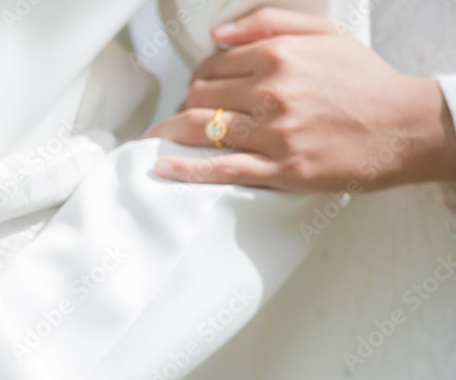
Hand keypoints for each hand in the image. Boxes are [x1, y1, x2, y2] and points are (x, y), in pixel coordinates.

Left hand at [145, 8, 455, 190]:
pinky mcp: (281, 169)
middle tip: (182, 115)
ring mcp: (275, 133)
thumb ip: (268, 25)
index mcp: (279, 56)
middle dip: (185, 106)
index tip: (199, 89)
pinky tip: (163, 167)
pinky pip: (223, 169)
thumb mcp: (325, 34)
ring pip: (204, 130)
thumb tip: (218, 35)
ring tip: (159, 138)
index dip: (199, 78)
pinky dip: (187, 170)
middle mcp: (273, 93)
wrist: (405, 129)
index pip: (212, 66)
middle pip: (201, 98)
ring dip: (174, 134)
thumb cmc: (366, 82)